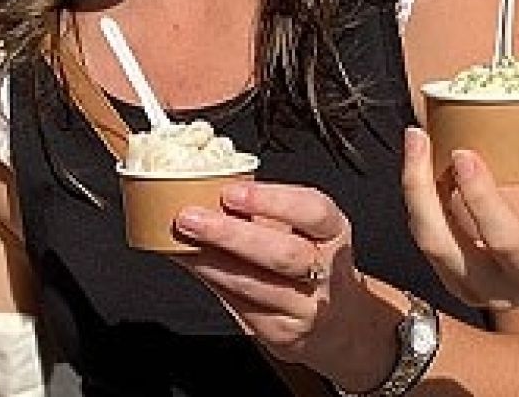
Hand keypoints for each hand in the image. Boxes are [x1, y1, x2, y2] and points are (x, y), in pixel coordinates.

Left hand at [169, 180, 397, 392]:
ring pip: (253, 283)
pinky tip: (191, 263)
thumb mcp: (305, 229)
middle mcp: (326, 272)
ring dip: (210, 259)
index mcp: (334, 233)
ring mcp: (306, 307)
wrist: (337, 322)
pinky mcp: (281, 332)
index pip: (313, 212)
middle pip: (282, 253)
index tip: (231, 191)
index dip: (272, 200)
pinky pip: (239, 304)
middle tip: (190, 217)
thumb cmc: (311, 261)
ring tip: (181, 239)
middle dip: (230, 234)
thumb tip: (210, 186)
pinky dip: (210, 280)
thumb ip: (268, 211)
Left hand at [399, 111, 518, 312]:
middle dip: (420, 188)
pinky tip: (422, 164)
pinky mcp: (456, 280)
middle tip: (418, 137)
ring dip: (416, 190)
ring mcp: (472, 289)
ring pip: (428, 240)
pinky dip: (422, 201)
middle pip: (441, 242)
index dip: (479, 197)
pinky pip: (429, 238)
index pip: (501, 238)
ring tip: (417, 143)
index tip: (463, 153)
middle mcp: (499, 288)